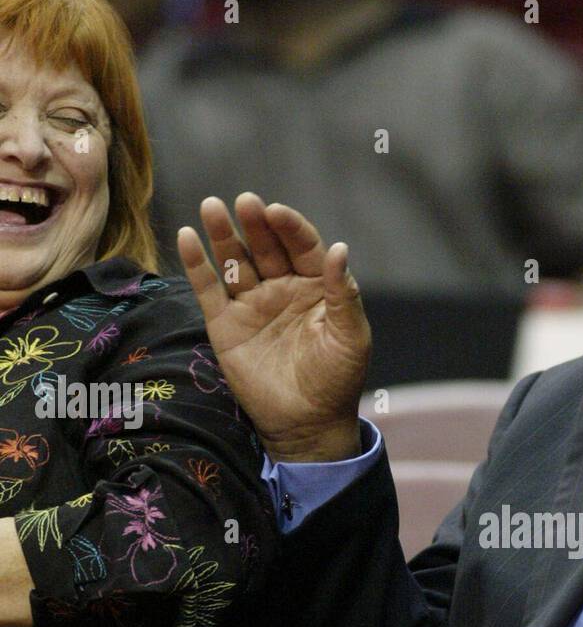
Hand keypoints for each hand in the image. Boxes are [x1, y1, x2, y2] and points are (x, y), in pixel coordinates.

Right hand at [177, 194, 370, 462]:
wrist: (308, 424)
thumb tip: (339, 248)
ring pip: (235, 261)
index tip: (277, 212)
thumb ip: (344, 293)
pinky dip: (197, 264)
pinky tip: (187, 237)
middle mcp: (281, 288)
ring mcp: (251, 305)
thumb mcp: (350, 336)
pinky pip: (208, 289)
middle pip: (265, 246)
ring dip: (223, 234)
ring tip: (212, 206)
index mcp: (315, 286)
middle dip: (255, 224)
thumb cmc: (337, 380)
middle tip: (245, 202)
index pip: (302, 246)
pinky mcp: (225, 325)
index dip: (290, 227)